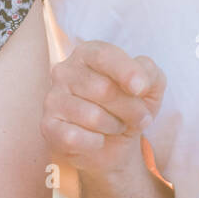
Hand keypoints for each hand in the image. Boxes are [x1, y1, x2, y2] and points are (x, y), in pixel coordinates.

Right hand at [40, 41, 165, 174]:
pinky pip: (74, 137)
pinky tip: (97, 140)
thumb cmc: (128, 107)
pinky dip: (95, 142)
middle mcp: (65, 71)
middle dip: (130, 109)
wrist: (114, 144)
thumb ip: (149, 73)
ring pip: (92, 116)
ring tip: (115, 126)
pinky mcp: (48, 126)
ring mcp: (53, 98)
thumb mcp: (150, 86)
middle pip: (103, 89)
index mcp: (88, 53)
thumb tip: (140, 83)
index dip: (126, 71)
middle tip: (139, 118)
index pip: (104, 55)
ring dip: (114, 126)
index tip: (142, 89)